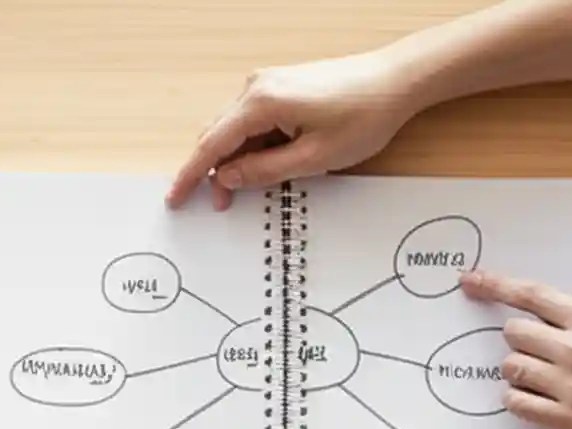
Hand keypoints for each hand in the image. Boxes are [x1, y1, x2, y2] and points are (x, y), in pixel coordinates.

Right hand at [166, 50, 421, 210]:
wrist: (396, 81)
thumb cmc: (363, 115)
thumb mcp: (313, 158)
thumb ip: (263, 171)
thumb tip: (227, 178)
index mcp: (261, 102)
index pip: (211, 145)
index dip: (191, 175)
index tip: (175, 197)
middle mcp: (257, 87)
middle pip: (219, 136)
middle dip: (215, 172)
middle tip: (220, 204)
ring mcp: (269, 84)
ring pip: (237, 130)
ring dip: (238, 160)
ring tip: (254, 188)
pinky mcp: (281, 87)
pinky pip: (255, 121)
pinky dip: (255, 146)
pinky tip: (272, 164)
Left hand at [460, 269, 571, 428]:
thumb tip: (559, 305)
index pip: (532, 294)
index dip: (494, 285)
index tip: (469, 281)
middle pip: (513, 332)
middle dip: (521, 342)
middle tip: (544, 356)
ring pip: (510, 367)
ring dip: (519, 373)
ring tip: (546, 383)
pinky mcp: (570, 423)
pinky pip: (516, 403)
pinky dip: (520, 402)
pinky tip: (539, 404)